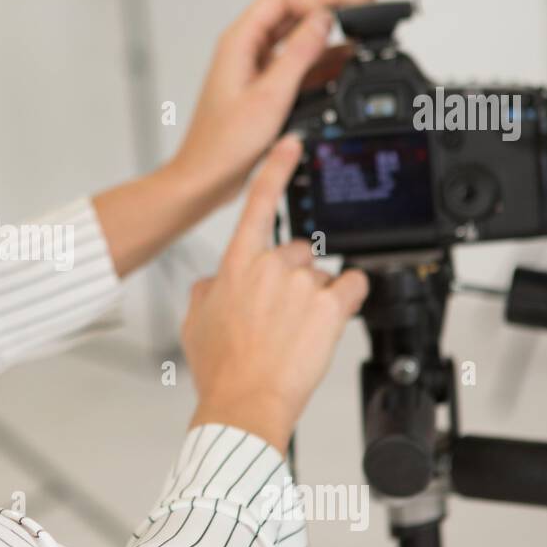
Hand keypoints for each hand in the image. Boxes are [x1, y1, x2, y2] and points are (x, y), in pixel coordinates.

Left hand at [166, 0, 374, 210]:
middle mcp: (246, 49)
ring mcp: (254, 67)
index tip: (340, 17)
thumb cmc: (221, 144)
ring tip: (362, 34)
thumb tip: (323, 21)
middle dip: (330, 5)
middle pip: (293, 10)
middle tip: (365, 2)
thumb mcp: (269, 97)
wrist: (205, 177)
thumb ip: (298, 55)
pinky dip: (321, 61)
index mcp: (239, 42)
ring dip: (328, 35)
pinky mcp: (263, 86)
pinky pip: (296, 63)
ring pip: (297, 37)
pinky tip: (344, 64)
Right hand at [181, 135, 368, 452]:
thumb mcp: (193, 322)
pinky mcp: (330, 308)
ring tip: (296, 333)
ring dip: (314, 297)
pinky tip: (330, 319)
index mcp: (235, 264)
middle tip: (280, 315)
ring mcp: (303, 286)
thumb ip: (206, 290)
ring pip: (320, 276)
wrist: (243, 402)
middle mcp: (270, 267)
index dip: (276, 168)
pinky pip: (353, 286)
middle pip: (295, 251)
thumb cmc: (219, 368)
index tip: (291, 144)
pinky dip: (349, 298)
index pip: (259, 203)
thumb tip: (212, 282)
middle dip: (292, 276)